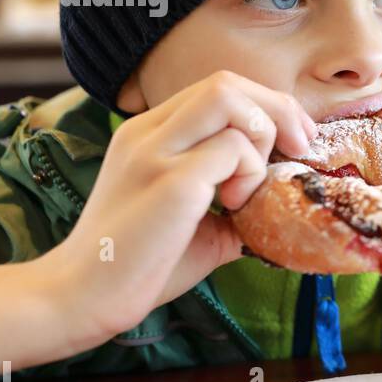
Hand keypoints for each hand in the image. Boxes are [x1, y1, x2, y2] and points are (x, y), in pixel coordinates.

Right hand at [49, 70, 315, 343]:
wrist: (82, 298)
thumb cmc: (138, 266)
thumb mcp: (194, 223)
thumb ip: (231, 202)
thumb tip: (278, 203)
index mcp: (148, 134)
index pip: (217, 89)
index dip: (267, 106)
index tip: (295, 140)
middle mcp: (147, 132)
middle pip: (226, 82)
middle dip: (278, 108)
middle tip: (299, 148)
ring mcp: (154, 152)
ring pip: (228, 98)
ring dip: (261, 136)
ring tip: (249, 186)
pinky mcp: (169, 180)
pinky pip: (231, 148)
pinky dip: (250, 172)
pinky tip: (233, 208)